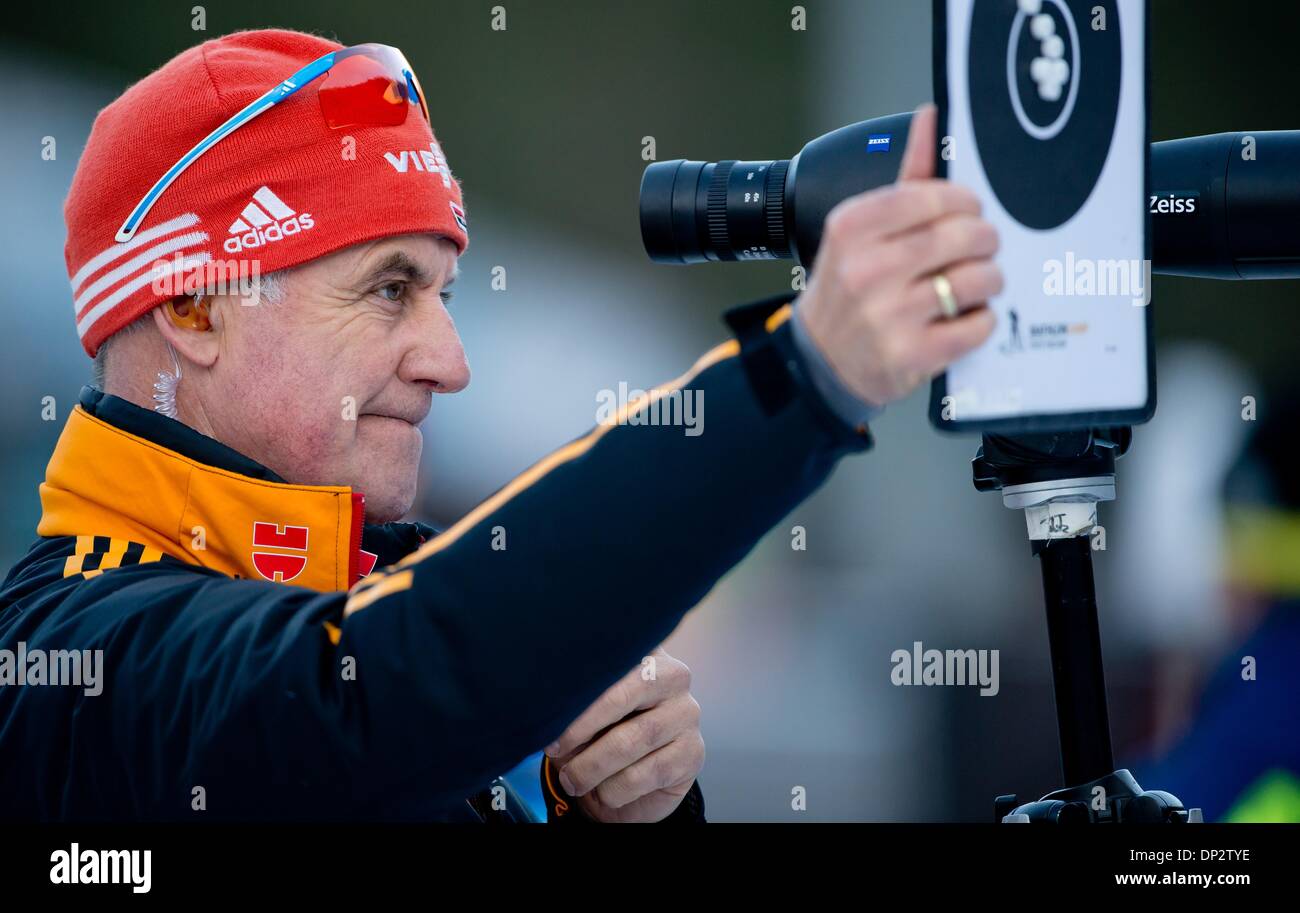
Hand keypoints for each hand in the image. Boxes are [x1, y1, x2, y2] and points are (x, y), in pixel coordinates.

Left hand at [544, 648, 703, 822]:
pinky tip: (605, 791)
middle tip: (553, 750)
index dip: (576, 687)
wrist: (626, 786)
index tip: (548, 711)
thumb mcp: (579, 715)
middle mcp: (672, 675)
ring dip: (591, 767)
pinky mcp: (692, 752)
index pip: (610, 659)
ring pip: (630, 740)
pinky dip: (614, 789)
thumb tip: (550, 711)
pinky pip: (645, 774)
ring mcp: (686, 713)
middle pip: (619, 696)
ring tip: (573, 779)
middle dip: (579, 729)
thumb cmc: (598, 737)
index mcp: (641, 653)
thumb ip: (572, 703)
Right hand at [796, 103, 1002, 407]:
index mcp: (851, 228)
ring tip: (969, 286)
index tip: (966, 213)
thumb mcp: (859, 231)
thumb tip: (933, 117)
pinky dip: (980, 322)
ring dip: (987, 282)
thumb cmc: (847, 290)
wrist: (820, 362)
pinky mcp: (913, 354)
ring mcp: (889, 315)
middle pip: (967, 235)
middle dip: (982, 241)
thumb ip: (905, 176)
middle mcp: (867, 270)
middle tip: (974, 250)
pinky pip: (979, 324)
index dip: (966, 203)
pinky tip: (959, 318)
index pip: (937, 195)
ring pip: (981, 279)